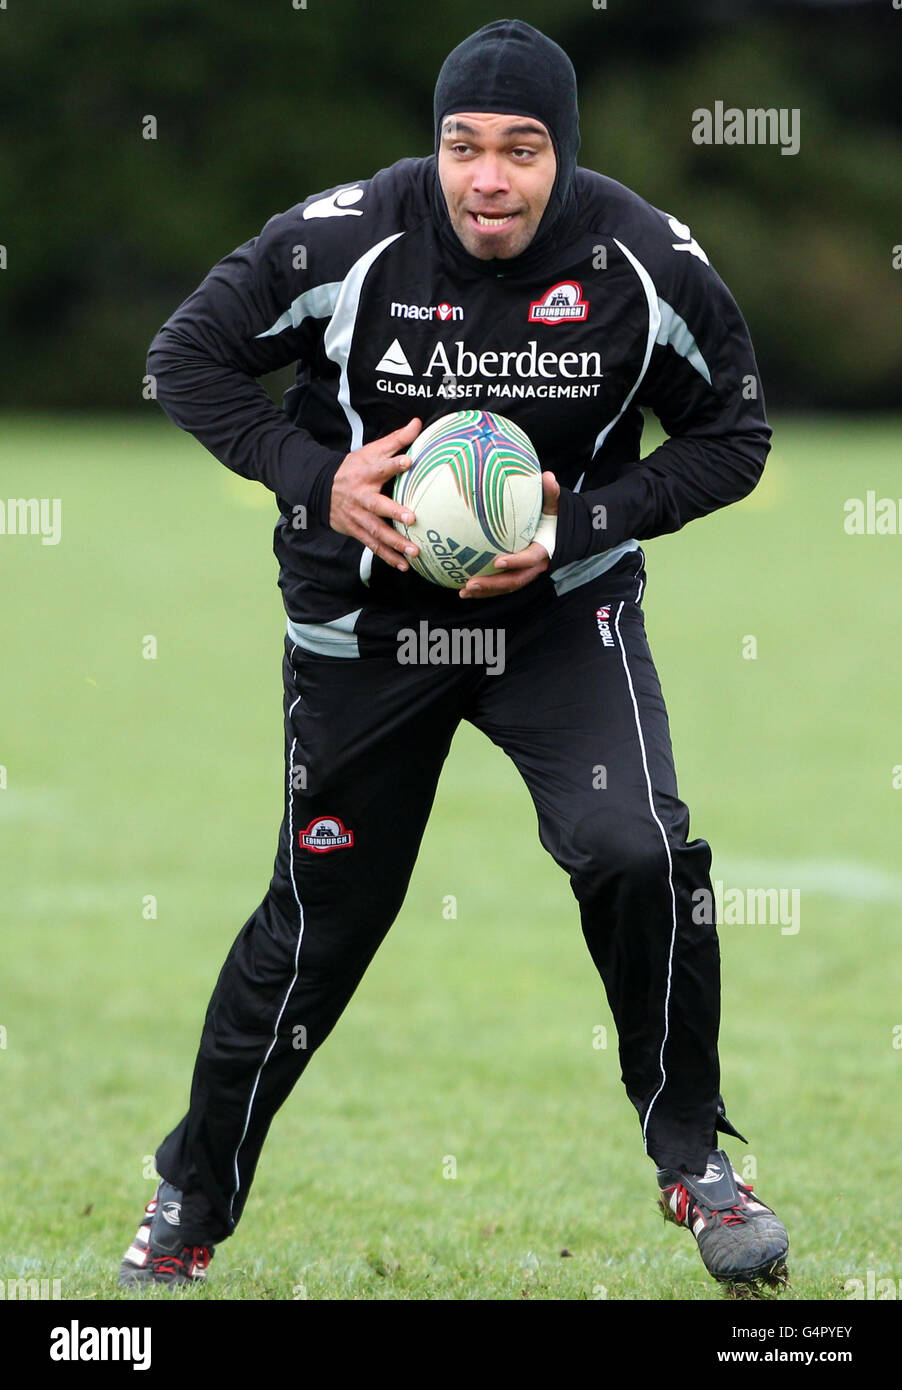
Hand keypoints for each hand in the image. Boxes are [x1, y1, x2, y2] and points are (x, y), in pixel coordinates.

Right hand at [329, 418, 421, 569]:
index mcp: (367, 473)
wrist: (321, 488)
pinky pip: (373, 546)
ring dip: (395, 543)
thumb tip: (418, 423)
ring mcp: (358, 516)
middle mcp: (362, 496)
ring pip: (377, 531)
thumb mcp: (371, 451)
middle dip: (394, 512)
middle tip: (412, 518)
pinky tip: (404, 566)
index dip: (395, 463)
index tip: (409, 461)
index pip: (382, 466)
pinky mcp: (357, 531)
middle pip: (378, 505)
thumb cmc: (354, 467)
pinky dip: (388, 557)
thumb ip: (396, 439)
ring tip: (414, 551)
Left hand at [459, 472, 559, 598]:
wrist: (562, 534)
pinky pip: (500, 585)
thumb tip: (548, 476)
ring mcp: (525, 573)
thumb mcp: (555, 505)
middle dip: (493, 584)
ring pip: (506, 587)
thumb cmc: (554, 517)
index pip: (530, 559)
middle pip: (514, 580)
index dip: (516, 562)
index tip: (498, 561)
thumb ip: (551, 493)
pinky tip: (462, 587)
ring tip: (463, 591)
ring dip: (485, 591)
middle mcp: (535, 566)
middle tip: (471, 583)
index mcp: (544, 550)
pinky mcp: (516, 574)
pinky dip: (484, 588)